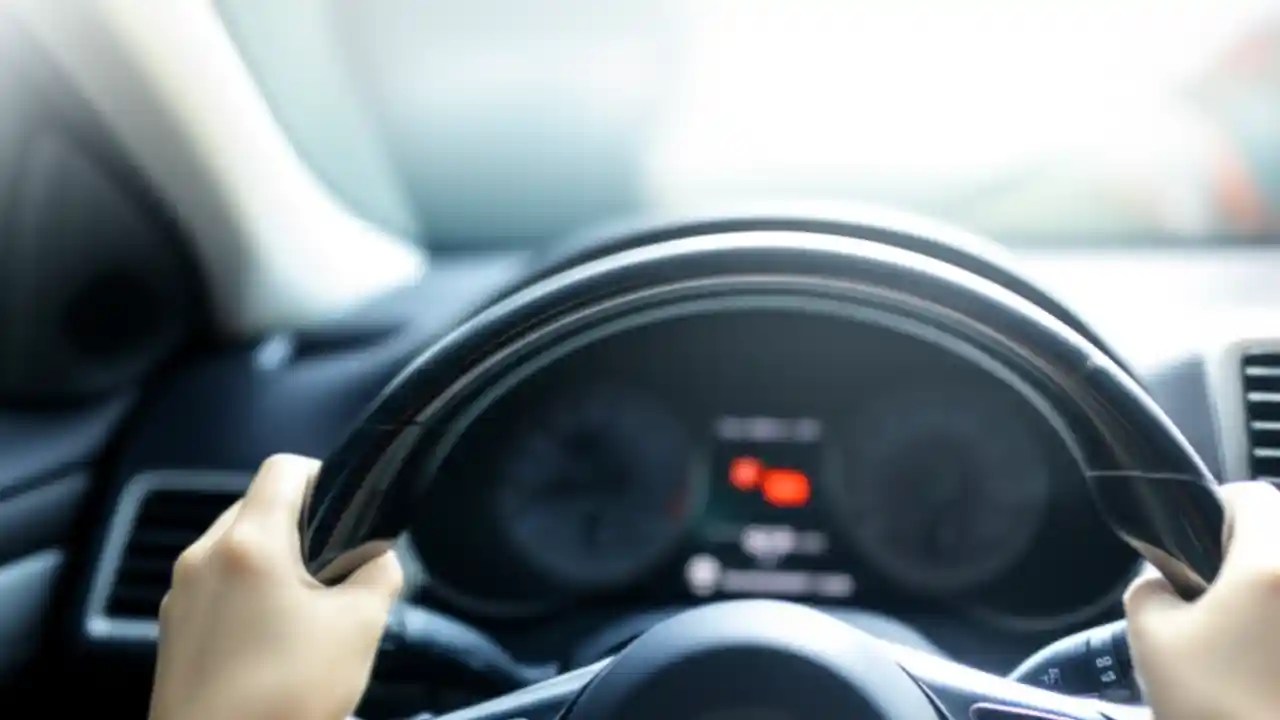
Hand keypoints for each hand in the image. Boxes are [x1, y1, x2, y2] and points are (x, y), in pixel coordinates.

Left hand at [149, 454, 403, 719]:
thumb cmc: (286, 694)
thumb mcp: (360, 628)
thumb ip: (379, 574)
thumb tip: (377, 557)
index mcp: (249, 542)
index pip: (284, 468)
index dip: (324, 478)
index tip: (348, 515)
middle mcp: (203, 556)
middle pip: (257, 506)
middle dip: (301, 528)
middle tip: (335, 572)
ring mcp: (179, 593)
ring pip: (235, 548)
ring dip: (273, 563)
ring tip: (305, 613)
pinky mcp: (169, 629)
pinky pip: (215, 586)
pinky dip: (246, 595)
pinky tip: (271, 641)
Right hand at [1125, 480, 1279, 719]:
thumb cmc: (1213, 707)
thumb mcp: (1150, 639)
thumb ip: (1149, 589)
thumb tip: (1168, 583)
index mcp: (1272, 562)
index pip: (1250, 495)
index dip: (1213, 513)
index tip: (1194, 550)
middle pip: (1278, 537)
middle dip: (1248, 559)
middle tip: (1218, 601)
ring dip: (1270, 597)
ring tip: (1249, 640)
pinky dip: (1278, 633)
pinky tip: (1269, 665)